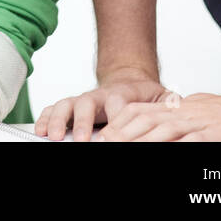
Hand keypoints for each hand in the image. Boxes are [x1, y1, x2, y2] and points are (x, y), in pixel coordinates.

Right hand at [35, 66, 170, 140]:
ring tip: (53, 136)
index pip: (117, 104)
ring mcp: (84, 100)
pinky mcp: (73, 105)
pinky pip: (55, 108)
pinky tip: (41, 130)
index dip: (114, 119)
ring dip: (58, 120)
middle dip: (81, 123)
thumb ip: (168, 106)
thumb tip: (178, 111)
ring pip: (66, 105)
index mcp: (123, 94)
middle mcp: (99, 95)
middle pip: (86, 104)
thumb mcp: (164, 100)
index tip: (113, 137)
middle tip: (80, 141)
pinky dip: (46, 117)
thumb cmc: (146, 96)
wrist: (130, 80)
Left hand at [98, 81, 220, 141]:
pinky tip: (168, 151)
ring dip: (142, 141)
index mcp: (176, 108)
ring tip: (123, 149)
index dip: (119, 123)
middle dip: (122, 135)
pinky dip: (180, 146)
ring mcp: (200, 124)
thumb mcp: (196, 108)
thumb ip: (176, 114)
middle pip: (146, 122)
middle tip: (104, 143)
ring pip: (165, 132)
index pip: (140, 112)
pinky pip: (194, 141)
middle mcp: (184, 114)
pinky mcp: (217, 135)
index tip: (104, 134)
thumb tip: (157, 120)